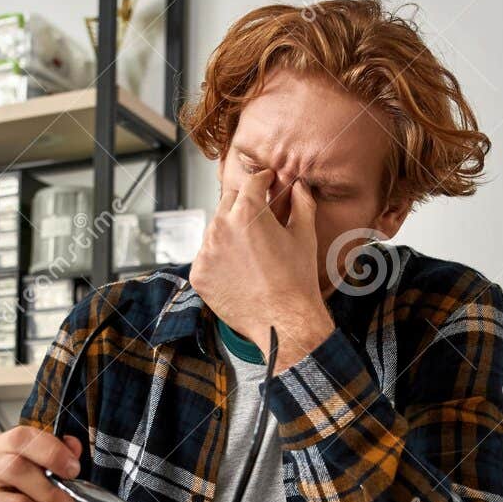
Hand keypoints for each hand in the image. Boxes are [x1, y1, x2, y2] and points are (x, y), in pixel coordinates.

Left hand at [189, 168, 334, 369]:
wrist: (284, 321)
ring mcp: (206, 251)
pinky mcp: (198, 274)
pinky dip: (219, 259)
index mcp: (247, 212)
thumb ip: (301, 203)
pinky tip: (239, 271)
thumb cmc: (297, 280)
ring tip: (250, 251)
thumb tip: (300, 185)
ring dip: (229, 232)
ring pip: (215, 230)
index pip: (251, 183)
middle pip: (228, 202)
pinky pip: (207, 257)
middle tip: (258, 219)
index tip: (266, 182)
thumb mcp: (304, 235)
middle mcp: (221, 227)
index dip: (262, 180)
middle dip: (243, 205)